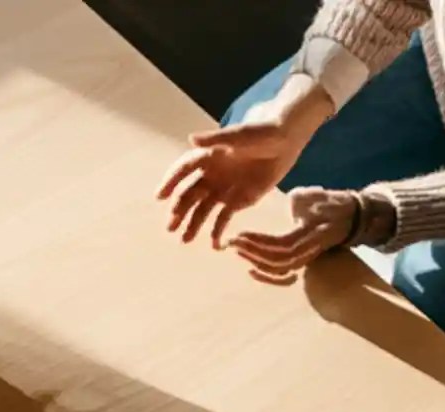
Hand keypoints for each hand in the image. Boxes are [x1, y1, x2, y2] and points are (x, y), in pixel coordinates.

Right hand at [155, 104, 309, 246]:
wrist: (284, 143)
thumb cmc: (262, 133)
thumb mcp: (241, 135)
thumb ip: (217, 138)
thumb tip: (191, 138)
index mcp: (206, 156)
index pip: (183, 170)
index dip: (170, 182)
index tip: (160, 197)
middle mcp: (209, 175)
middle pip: (189, 194)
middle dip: (179, 211)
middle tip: (171, 227)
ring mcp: (221, 190)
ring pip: (202, 210)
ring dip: (193, 224)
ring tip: (185, 240)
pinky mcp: (236, 201)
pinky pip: (222, 219)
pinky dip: (217, 231)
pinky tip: (213, 245)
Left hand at [228, 187, 356, 285]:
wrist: (350, 215)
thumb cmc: (327, 202)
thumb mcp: (311, 196)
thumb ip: (296, 201)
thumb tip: (285, 204)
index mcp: (312, 232)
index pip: (283, 243)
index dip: (260, 241)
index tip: (240, 233)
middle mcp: (310, 249)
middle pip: (279, 259)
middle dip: (253, 252)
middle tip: (232, 241)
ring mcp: (307, 256)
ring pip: (280, 269)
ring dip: (256, 261)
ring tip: (237, 249)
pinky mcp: (303, 260)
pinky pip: (284, 275)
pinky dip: (267, 276)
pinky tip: (250, 269)